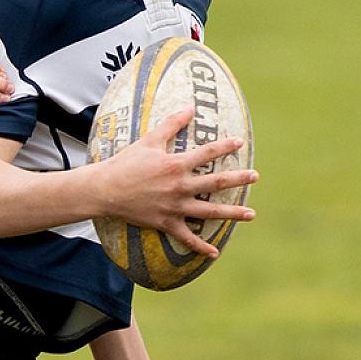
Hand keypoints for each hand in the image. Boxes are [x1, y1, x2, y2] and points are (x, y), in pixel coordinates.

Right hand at [97, 108, 257, 256]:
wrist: (105, 189)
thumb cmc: (126, 163)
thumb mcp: (148, 140)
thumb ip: (171, 124)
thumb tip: (190, 107)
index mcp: (176, 165)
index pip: (207, 153)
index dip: (225, 146)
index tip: (240, 142)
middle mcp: (179, 186)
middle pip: (215, 183)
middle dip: (238, 179)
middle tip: (255, 176)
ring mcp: (174, 207)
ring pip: (209, 212)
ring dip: (232, 214)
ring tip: (250, 214)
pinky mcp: (166, 223)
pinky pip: (187, 237)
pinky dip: (200, 247)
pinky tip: (215, 252)